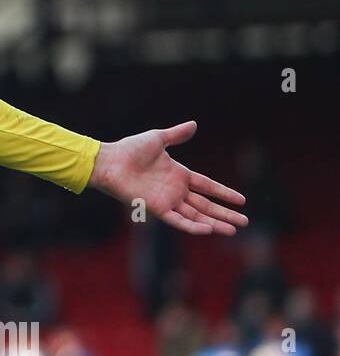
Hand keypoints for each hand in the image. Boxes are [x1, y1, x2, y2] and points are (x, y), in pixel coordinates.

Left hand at [88, 121, 248, 234]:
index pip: (208, 186)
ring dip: (215, 223)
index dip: (224, 193)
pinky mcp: (156, 208)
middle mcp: (175, 190)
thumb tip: (194, 124)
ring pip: (196, 215)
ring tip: (233, 231)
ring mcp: (167, 200)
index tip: (242, 200)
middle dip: (225, 214)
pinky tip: (209, 230)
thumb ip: (177, 135)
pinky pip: (178, 220)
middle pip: (206, 205)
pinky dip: (193, 226)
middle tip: (245, 222)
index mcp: (179, 174)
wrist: (111, 161)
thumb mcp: (158, 138)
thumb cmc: (130, 149)